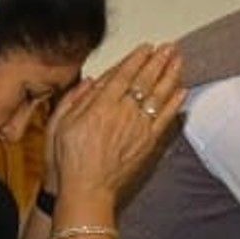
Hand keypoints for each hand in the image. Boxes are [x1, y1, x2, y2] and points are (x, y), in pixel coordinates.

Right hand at [46, 42, 184, 201]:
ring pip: (159, 96)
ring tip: (179, 61)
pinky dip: (175, 104)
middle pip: (145, 81)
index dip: (136, 59)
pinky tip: (182, 91)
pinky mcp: (148, 143)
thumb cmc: (68, 161)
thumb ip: (73, 100)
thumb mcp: (58, 125)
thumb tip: (91, 80)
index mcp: (100, 106)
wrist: (87, 191)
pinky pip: (165, 119)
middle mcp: (123, 113)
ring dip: (170, 76)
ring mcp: (138, 128)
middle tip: (169, 47)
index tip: (146, 47)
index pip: (123, 75)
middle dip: (158, 61)